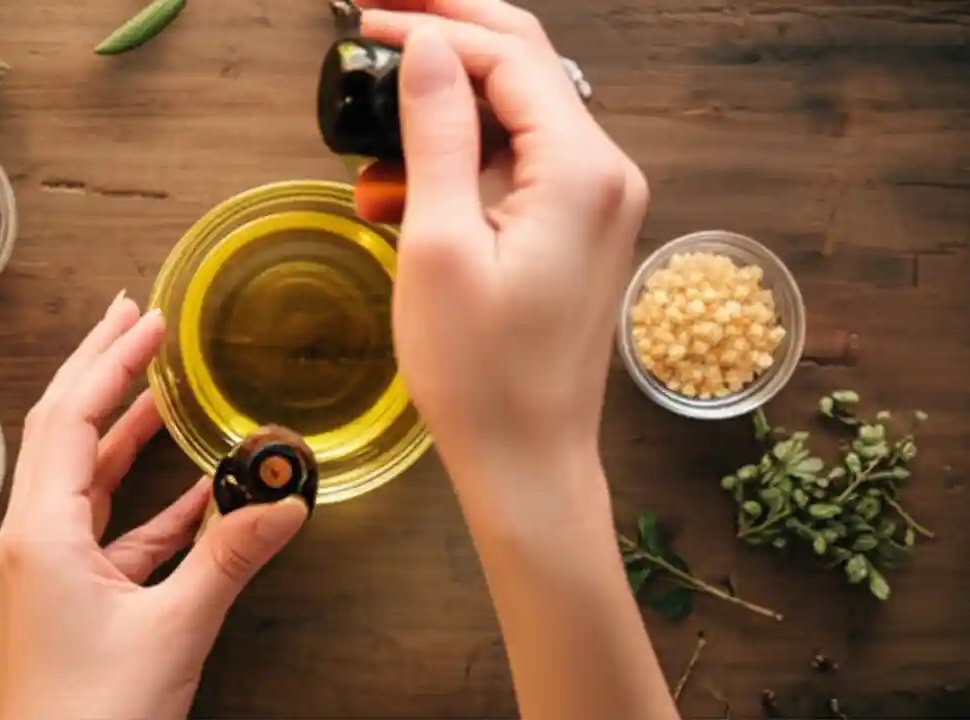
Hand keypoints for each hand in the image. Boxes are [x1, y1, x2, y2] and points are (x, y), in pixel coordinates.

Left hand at [0, 294, 308, 719]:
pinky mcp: (72, 594)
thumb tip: (285, 502)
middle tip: (135, 318)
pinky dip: (147, 499)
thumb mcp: (173, 631)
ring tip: (157, 383)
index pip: (71, 420)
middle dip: (99, 369)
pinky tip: (189, 486)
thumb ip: (230, 558)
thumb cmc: (92, 719)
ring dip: (121, 427)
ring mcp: (49, 567)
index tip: (148, 321)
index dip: (110, 364)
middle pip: (62, 429)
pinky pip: (109, 527)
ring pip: (83, 474)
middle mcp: (34, 540)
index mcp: (40, 535)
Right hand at [357, 0, 649, 508]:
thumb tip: (427, 46)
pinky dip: (460, 166)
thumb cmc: (480, 375)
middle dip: (448, 36)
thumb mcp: (438, 246)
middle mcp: (605, 173)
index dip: (434, 25)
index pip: (508, 56)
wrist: (528, 463)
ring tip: (372, 157)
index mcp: (581, 170)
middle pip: (524, 67)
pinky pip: (517, 168)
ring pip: (515, 118)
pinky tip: (402, 198)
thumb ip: (438, 134)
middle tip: (376, 17)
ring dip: (442, 118)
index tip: (364, 20)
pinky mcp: (577, 231)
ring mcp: (597, 203)